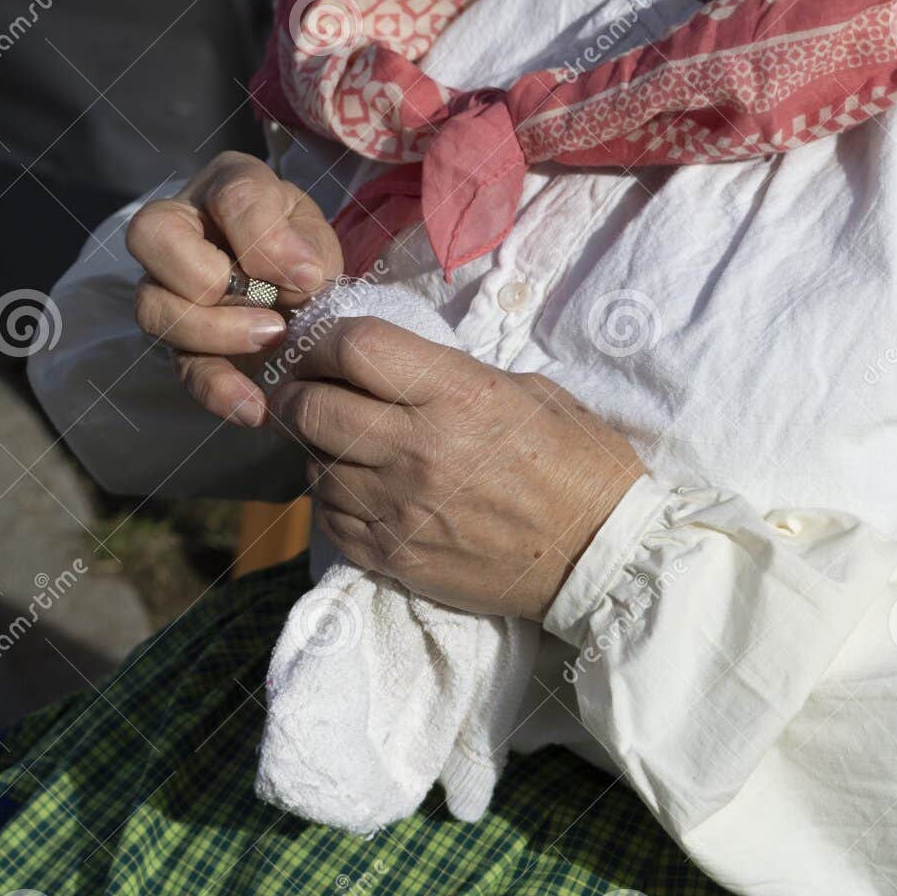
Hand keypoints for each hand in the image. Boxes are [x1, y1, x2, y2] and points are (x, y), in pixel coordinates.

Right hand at [127, 152, 343, 426]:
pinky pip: (183, 368)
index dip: (264, 236)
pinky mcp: (186, 347)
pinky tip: (253, 407)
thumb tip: (297, 271)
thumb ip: (302, 242)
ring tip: (272, 341)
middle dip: (205, 276)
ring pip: (155, 307)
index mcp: (221, 191)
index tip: (310, 273)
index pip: (230, 194)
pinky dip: (217, 391)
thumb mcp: (313, 232)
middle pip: (151, 237)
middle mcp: (178, 233)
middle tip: (267, 306)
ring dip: (214, 331)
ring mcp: (170, 291)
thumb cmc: (303, 251)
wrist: (307, 304)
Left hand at [269, 317, 644, 620]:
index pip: (356, 347)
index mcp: (458, 395)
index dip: (323, 339)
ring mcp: (401, 507)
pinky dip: (332, 501)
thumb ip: (455, 376)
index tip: (320, 344)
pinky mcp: (395, 556)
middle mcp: (418, 448)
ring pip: (314, 466)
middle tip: (304, 392)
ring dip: (317, 451)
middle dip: (297, 394)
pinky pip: (330, 520)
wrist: (600, 555)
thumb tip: (399, 371)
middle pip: (312, 408)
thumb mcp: (530, 391)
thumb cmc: (579, 463)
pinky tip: (356, 491)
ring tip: (339, 446)